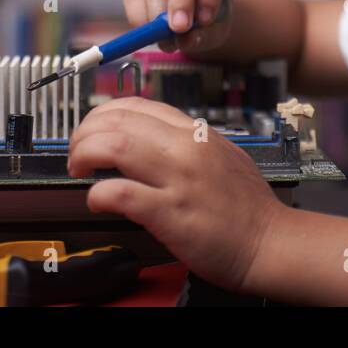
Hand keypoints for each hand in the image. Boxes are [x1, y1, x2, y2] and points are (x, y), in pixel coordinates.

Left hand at [67, 95, 284, 291]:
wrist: (270, 241)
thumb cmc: (246, 206)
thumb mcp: (219, 154)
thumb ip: (184, 143)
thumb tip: (144, 140)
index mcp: (194, 132)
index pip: (134, 106)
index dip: (101, 116)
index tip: (92, 132)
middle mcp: (185, 147)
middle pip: (117, 120)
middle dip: (84, 134)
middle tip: (77, 154)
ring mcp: (178, 179)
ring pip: (113, 146)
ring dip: (84, 155)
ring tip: (79, 169)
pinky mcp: (171, 213)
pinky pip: (121, 193)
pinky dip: (98, 194)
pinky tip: (97, 199)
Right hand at [122, 0, 235, 52]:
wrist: (192, 21)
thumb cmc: (209, 20)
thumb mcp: (215, 30)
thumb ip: (204, 35)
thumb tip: (183, 39)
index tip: (205, 19)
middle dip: (179, 1)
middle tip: (179, 27)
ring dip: (158, 16)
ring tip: (168, 39)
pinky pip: (134, 0)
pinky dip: (140, 21)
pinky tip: (152, 32)